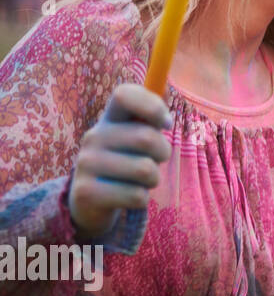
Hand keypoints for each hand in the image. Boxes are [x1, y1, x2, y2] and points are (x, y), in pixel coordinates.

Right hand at [69, 83, 172, 238]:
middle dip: (163, 153)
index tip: (165, 123)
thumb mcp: (137, 137)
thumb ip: (151, 120)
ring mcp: (85, 163)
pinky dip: (141, 199)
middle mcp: (93, 136)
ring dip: (153, 179)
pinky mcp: (85, 192)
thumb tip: (166, 119)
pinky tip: (127, 196)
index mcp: (109, 119)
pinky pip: (136, 196)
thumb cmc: (126, 161)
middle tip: (154, 161)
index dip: (152, 106)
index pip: (124, 94)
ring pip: (145, 170)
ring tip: (139, 180)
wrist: (90, 201)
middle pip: (147, 138)